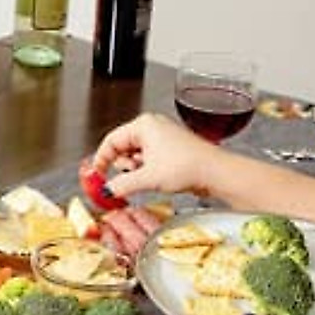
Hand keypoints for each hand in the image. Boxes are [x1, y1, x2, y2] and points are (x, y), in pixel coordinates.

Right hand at [90, 112, 219, 199]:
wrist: (216, 173)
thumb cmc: (188, 166)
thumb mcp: (148, 178)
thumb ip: (122, 184)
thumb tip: (108, 190)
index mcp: (143, 125)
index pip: (111, 140)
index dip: (101, 159)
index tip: (97, 175)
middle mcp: (152, 127)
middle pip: (123, 147)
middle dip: (123, 166)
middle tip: (126, 180)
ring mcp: (163, 137)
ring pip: (136, 154)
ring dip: (136, 170)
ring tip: (147, 179)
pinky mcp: (171, 148)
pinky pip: (149, 158)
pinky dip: (147, 170)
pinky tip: (156, 179)